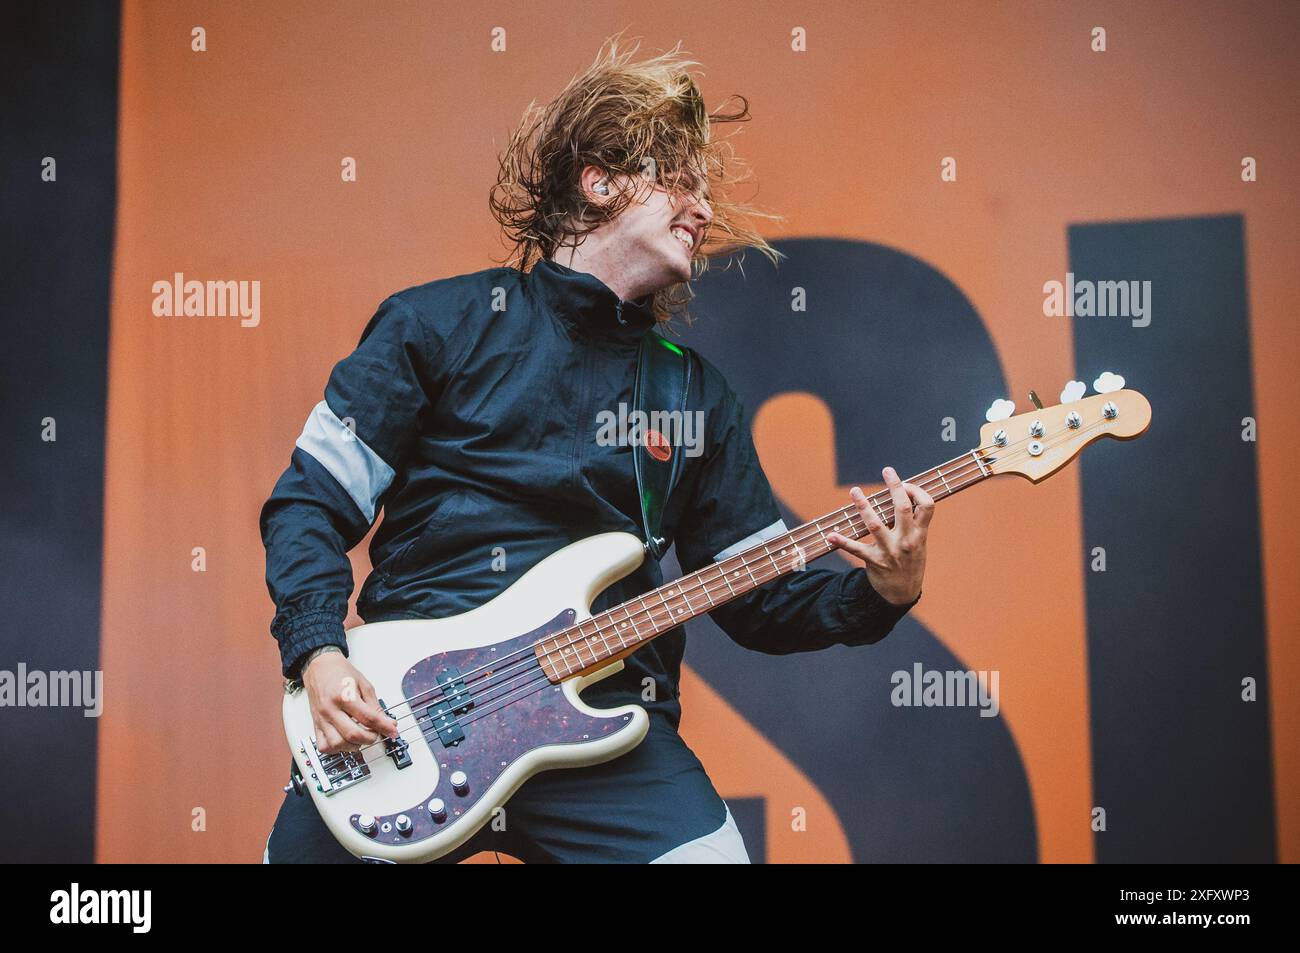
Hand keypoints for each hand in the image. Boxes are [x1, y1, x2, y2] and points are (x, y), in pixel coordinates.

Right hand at [303, 648, 398, 753]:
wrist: (320, 667)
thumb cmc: (341, 673)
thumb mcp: (364, 685)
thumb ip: (375, 706)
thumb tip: (388, 723)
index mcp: (344, 695)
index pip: (368, 717)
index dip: (384, 727)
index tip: (393, 731)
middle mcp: (330, 708)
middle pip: (352, 734)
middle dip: (370, 738)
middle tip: (376, 733)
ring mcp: (321, 718)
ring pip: (337, 744)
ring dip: (353, 745)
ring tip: (360, 738)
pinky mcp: (315, 724)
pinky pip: (323, 746)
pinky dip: (336, 749)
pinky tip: (344, 741)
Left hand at [828, 466, 933, 605]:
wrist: (902, 594)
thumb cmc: (910, 561)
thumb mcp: (919, 543)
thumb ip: (912, 522)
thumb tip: (902, 493)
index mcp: (920, 534)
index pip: (927, 506)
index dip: (918, 491)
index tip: (906, 483)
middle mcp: (906, 541)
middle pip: (903, 509)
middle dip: (895, 487)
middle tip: (888, 470)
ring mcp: (890, 551)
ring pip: (875, 525)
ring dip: (863, 507)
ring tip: (854, 491)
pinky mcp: (874, 562)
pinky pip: (856, 550)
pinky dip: (842, 542)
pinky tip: (831, 535)